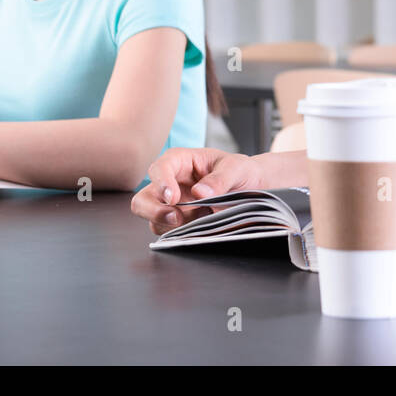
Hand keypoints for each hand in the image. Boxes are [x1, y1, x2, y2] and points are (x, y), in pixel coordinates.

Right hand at [131, 147, 268, 234]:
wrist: (253, 188)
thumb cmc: (241, 171)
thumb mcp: (236, 168)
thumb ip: (220, 179)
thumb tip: (199, 192)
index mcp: (181, 161)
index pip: (159, 168)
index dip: (162, 182)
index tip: (173, 198)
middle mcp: (170, 183)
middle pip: (143, 198)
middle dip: (153, 211)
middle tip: (176, 218)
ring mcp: (172, 205)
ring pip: (152, 219)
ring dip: (170, 225)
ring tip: (199, 219)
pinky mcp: (179, 222)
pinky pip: (168, 232)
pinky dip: (180, 234)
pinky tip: (199, 227)